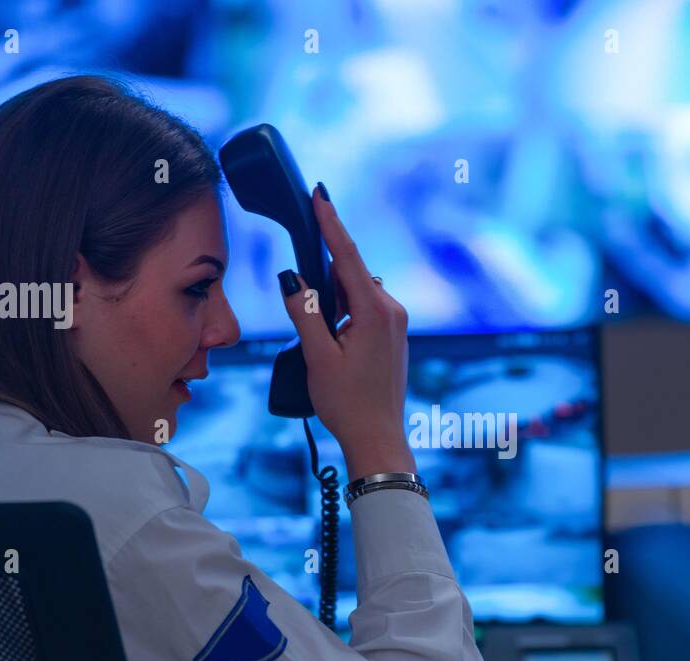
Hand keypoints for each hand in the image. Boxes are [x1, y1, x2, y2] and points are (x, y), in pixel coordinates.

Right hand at [278, 186, 416, 479]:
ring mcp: (396, 324)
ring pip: (356, 294)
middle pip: (350, 275)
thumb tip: (293, 279)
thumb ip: (304, 313)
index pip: (346, 256)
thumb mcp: (317, 357)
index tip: (320, 194)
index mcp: (374, 312)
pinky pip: (366, 310)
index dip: (330, 223)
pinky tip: (336, 345)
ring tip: (324, 346)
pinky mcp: (394, 336)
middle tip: (311, 320)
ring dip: (335, 304)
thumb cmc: (347, 403)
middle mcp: (391, 311)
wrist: (377, 437)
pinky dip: (346, 316)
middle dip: (324, 282)